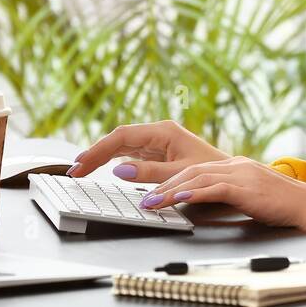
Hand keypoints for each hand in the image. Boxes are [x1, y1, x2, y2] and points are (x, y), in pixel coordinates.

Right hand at [68, 120, 228, 179]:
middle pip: (119, 139)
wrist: (231, 175)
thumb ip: (151, 173)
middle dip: (95, 153)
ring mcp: (158, 142)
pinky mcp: (159, 152)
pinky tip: (101, 167)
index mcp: (164, 132)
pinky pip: (131, 153)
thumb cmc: (212, 172)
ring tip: (81, 170)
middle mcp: (158, 133)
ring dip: (102, 157)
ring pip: (123, 146)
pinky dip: (114, 160)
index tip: (81, 164)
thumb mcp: (181, 174)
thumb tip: (119, 170)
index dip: (99, 150)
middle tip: (74, 170)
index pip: (122, 137)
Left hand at [131, 156, 305, 232]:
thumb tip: (202, 201)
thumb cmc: (280, 204)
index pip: (194, 170)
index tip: (152, 193)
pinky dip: (195, 193)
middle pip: (190, 171)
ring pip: (198, 178)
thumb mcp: (249, 195)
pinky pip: (216, 188)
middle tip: (144, 199)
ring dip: (172, 192)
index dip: (171, 181)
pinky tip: (180, 199)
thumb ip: (228, 192)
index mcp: (233, 166)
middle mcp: (234, 165)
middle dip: (164, 185)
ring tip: (153, 203)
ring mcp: (241, 174)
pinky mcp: (247, 187)